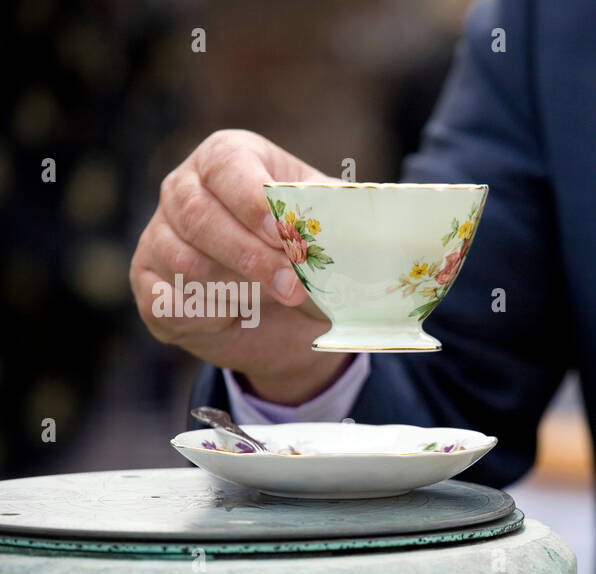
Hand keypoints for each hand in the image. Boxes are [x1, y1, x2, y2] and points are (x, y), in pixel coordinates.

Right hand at [130, 129, 348, 403]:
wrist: (291, 321)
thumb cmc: (312, 260)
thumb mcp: (334, 233)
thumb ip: (343, 222)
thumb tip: (376, 229)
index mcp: (229, 159)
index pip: (227, 166)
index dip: (254, 201)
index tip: (286, 234)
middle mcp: (184, 189)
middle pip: (200, 215)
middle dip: (253, 256)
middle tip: (295, 287)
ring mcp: (160, 235)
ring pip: (184, 260)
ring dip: (237, 288)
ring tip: (278, 301)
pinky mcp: (149, 283)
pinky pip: (169, 301)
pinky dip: (211, 315)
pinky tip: (240, 315)